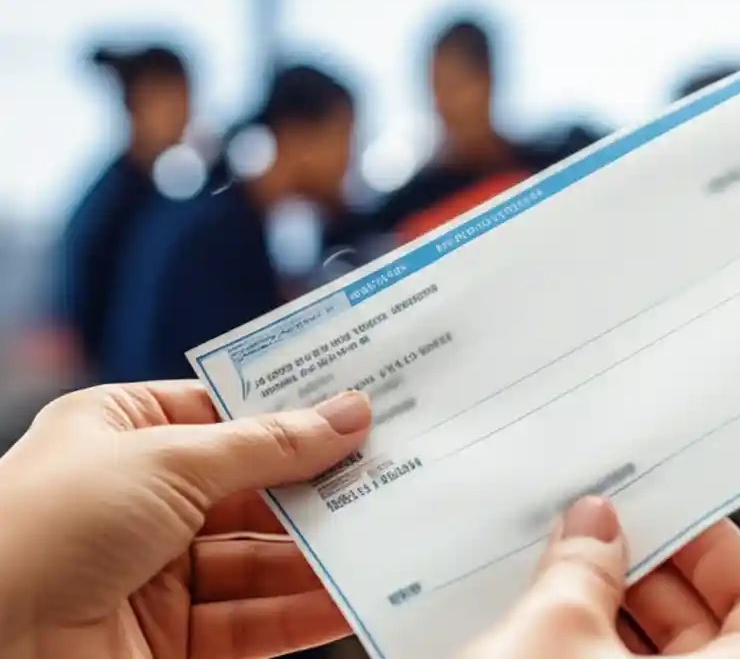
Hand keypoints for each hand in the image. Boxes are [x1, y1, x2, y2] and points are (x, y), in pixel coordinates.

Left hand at [0, 381, 371, 657]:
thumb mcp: (167, 460)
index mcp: (120, 435)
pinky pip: (253, 621)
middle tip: (392, 473)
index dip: (291, 412)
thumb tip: (347, 414)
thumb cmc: (44, 528)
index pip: (224, 412)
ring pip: (260, 559)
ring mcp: (155, 575)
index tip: (361, 408)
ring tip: (387, 535)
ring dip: (321, 553)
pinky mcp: (171, 641)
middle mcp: (139, 502)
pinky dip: (303, 611)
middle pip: (253, 489)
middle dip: (318, 487)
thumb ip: (266, 444)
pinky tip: (349, 595)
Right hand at [462, 497, 739, 658]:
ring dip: (613, 613)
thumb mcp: (549, 634)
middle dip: (651, 572)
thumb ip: (582, 568)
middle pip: (714, 632)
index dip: (723, 548)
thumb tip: (593, 523)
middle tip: (600, 527)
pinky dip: (588, 651)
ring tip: (559, 566)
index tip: (672, 509)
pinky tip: (535, 619)